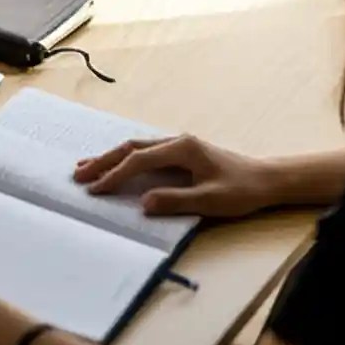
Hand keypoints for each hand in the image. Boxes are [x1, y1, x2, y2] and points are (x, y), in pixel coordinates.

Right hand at [73, 135, 277, 217]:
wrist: (266, 179)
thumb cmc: (242, 190)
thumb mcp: (210, 200)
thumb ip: (176, 201)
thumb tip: (143, 202)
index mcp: (182, 149)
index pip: (138, 161)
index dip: (115, 176)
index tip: (95, 190)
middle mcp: (176, 142)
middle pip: (130, 148)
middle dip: (103, 162)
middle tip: (78, 176)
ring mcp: (178, 145)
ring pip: (135, 148)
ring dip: (110, 158)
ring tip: (85, 167)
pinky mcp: (180, 153)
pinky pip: (144, 152)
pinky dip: (124, 159)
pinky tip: (114, 164)